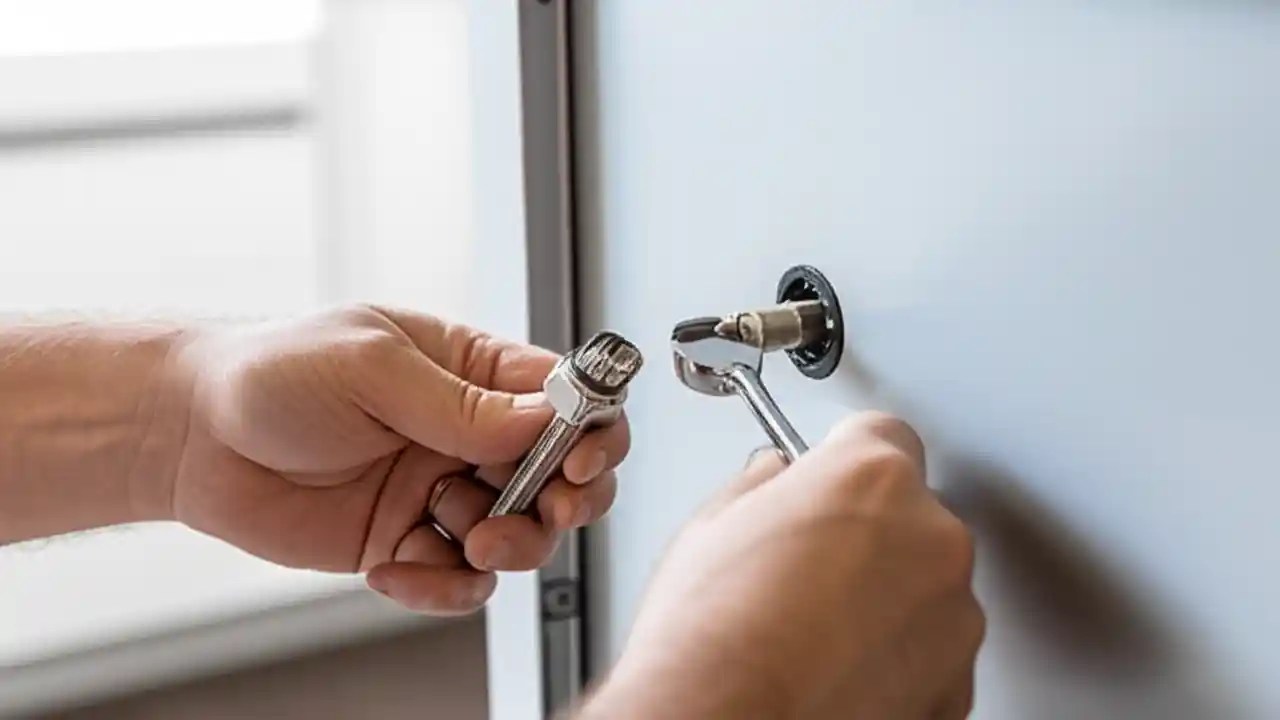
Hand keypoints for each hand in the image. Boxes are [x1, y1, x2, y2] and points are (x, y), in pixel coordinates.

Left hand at [169, 305, 628, 613]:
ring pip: (519, 533)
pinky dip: (442, 585)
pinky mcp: (407, 540)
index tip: (582, 454)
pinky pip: (457, 579)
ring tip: (467, 540)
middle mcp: (466, 433)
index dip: (591, 425)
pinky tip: (400, 567)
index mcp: (471, 370)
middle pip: (561, 473)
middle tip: (547, 510)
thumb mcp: (371, 368)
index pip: (564, 396)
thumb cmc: (273, 374)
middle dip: (568, 498)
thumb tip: (548, 418)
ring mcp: (439, 489)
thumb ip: (462, 403)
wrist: (193, 437)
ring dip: (508, 546)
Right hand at [582, 413, 982, 718]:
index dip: (841, 459)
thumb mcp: (712, 523)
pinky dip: (897, 659)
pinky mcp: (958, 686)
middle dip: (865, 534)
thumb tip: (774, 483)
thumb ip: (763, 486)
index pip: (880, 435)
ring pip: (926, 587)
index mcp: (872, 479)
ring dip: (885, 600)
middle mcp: (933, 539)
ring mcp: (955, 618)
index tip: (823, 479)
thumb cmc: (711, 639)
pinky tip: (834, 668)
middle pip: (909, 514)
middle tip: (804, 567)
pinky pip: (932, 652)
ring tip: (813, 631)